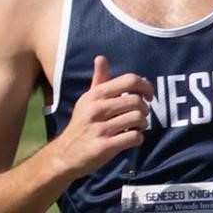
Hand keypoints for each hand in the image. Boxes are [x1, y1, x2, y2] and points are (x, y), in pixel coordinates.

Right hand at [54, 56, 152, 177]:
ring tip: (135, 127)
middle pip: (136, 101)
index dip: (146, 86)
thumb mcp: (87, 100)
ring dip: (143, 125)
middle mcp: (97, 109)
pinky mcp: (105, 146)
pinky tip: (131, 138)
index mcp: (95, 95)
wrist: (65, 154)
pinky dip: (138, 138)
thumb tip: (101, 58)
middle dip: (144, 109)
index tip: (147, 96)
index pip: (129, 80)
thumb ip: (98, 81)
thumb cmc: (81, 124)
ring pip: (138, 119)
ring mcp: (100, 128)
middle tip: (140, 116)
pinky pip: (134, 137)